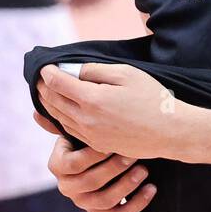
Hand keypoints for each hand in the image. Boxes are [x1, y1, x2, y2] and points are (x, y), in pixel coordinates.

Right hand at [34, 112, 156, 211]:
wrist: (105, 154)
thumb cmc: (90, 135)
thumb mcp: (79, 127)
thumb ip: (63, 120)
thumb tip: (37, 111)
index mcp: (58, 166)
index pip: (72, 164)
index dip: (93, 154)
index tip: (113, 140)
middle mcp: (67, 187)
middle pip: (90, 183)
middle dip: (113, 168)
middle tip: (132, 154)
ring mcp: (84, 202)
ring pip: (104, 201)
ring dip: (126, 185)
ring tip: (143, 170)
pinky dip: (137, 204)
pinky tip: (152, 188)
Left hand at [36, 62, 188, 160]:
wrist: (170, 132)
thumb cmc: (152, 98)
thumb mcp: (126, 74)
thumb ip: (96, 71)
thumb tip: (75, 71)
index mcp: (92, 99)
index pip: (58, 83)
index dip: (49, 73)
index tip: (45, 66)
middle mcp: (86, 120)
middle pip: (54, 102)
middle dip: (44, 88)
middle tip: (40, 78)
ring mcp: (90, 135)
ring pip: (60, 118)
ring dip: (49, 105)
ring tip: (45, 93)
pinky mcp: (97, 145)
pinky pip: (71, 130)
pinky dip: (61, 119)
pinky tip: (60, 113)